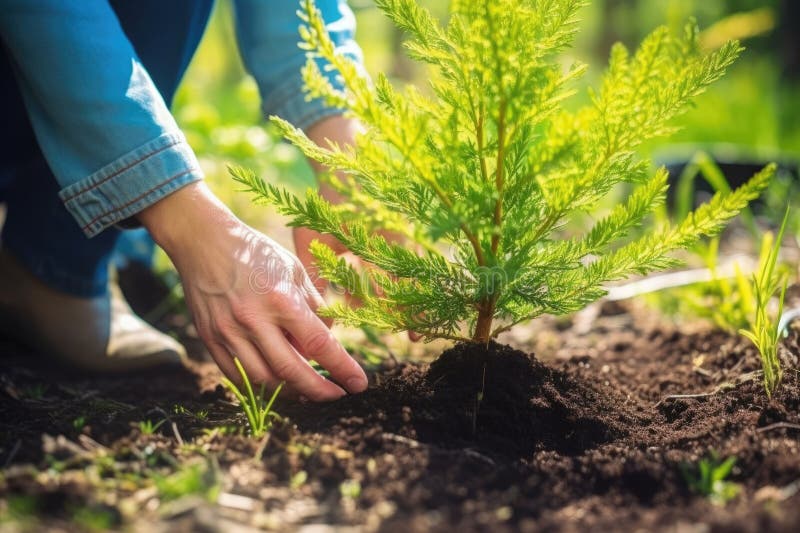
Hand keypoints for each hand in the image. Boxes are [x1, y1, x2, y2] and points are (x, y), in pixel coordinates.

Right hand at [139, 182, 367, 400]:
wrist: (204, 242)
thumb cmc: (257, 253)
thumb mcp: (295, 270)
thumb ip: (314, 306)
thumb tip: (326, 339)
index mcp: (280, 299)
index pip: (318, 344)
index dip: (342, 368)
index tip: (358, 384)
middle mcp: (253, 319)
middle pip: (292, 372)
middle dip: (319, 390)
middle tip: (337, 396)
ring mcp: (228, 332)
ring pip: (263, 381)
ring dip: (290, 391)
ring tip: (307, 389)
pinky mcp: (210, 339)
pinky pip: (237, 376)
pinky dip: (259, 386)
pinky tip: (276, 383)